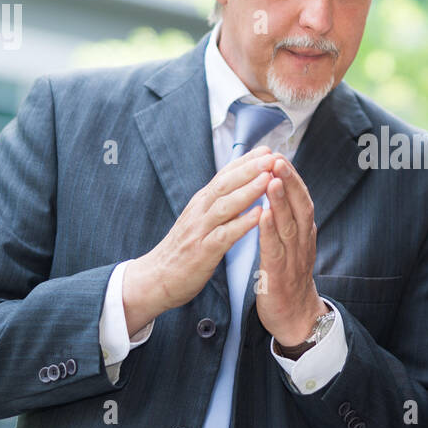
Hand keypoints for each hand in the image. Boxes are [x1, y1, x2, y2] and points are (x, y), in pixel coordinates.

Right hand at [124, 146, 274, 332]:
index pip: (224, 175)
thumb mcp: (199, 220)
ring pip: (225, 205)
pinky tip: (259, 215)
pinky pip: (224, 235)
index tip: (267, 149)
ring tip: (269, 178)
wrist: (156, 278)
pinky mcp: (202, 251)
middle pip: (225, 184)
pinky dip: (241, 223)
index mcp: (201, 203)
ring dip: (248, 190)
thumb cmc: (183, 250)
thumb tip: (238, 186)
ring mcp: (200, 230)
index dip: (246, 161)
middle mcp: (199, 211)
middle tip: (272, 156)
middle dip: (250, 168)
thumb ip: (217, 204)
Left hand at [255, 154, 325, 346]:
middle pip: (299, 206)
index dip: (291, 178)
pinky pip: (275, 250)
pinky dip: (270, 231)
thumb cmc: (289, 280)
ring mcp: (294, 259)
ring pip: (290, 225)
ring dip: (280, 200)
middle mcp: (303, 243)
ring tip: (271, 178)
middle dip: (289, 181)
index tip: (280, 156)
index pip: (300, 199)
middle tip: (278, 158)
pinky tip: (263, 215)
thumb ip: (288, 223)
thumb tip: (280, 196)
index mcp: (304, 234)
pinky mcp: (280, 276)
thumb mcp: (292, 247)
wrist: (296, 319)